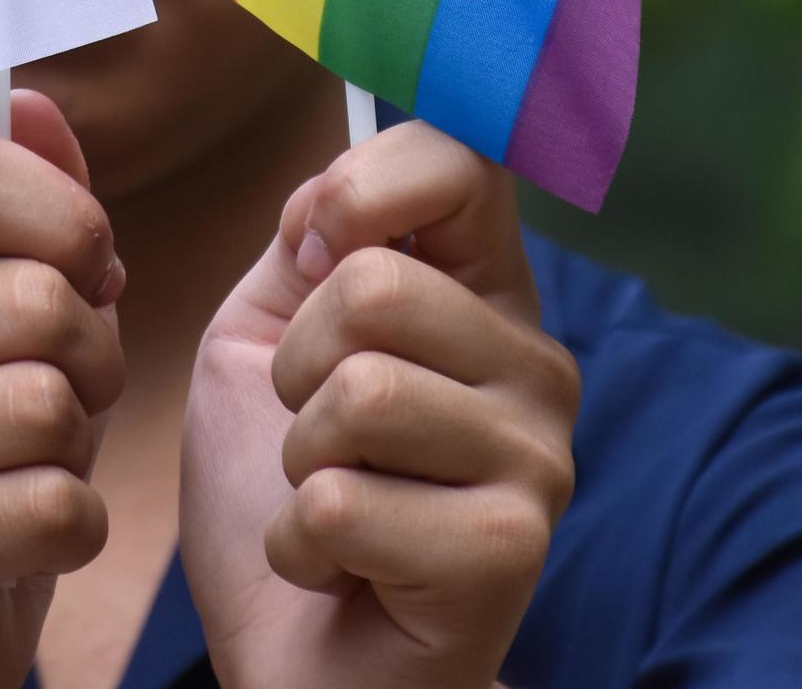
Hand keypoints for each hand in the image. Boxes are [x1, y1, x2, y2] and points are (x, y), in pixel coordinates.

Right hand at [0, 92, 124, 688]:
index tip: (81, 270)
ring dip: (79, 451)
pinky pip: (51, 507)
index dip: (62, 215)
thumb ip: (24, 209)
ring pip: (50, 406)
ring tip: (26, 470)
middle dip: (94, 358)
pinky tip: (19, 543)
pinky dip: (72, 532)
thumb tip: (33, 99)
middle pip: (38, 301)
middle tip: (58, 403)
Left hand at [179, 122, 578, 688]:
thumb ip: (301, 248)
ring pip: (358, 395)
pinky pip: (341, 504)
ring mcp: (536, 461)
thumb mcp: (264, 340)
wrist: (300, 666)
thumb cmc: (279, 501)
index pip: (464, 163)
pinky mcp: (509, 551)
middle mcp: (537, 367)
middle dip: (292, 371)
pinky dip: (299, 549)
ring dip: (295, 465)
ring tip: (326, 509)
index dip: (366, 185)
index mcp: (486, 297)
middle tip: (310, 440)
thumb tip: (335, 193)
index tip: (314, 250)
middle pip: (375, 287)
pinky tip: (340, 574)